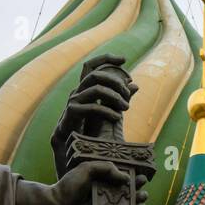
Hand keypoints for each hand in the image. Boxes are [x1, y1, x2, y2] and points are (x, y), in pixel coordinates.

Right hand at [51, 52, 137, 177]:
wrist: (69, 146)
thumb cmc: (88, 128)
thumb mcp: (107, 110)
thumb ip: (120, 97)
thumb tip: (135, 85)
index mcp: (84, 88)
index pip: (90, 65)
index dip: (105, 58)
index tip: (123, 59)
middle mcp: (77, 91)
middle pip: (95, 74)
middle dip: (114, 80)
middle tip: (128, 93)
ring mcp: (73, 101)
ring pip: (95, 89)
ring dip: (114, 97)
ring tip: (126, 108)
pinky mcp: (71, 114)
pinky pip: (92, 107)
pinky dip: (107, 111)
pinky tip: (117, 117)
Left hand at [52, 161, 149, 204]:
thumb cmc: (68, 187)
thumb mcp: (86, 169)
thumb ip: (106, 168)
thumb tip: (126, 177)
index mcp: (103, 182)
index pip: (123, 180)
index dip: (135, 179)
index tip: (142, 179)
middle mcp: (106, 197)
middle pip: (129, 195)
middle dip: (139, 194)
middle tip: (142, 194)